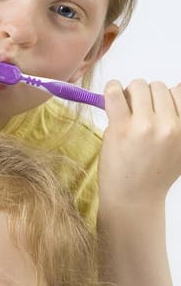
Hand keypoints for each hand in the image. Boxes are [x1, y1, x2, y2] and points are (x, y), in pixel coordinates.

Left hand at [100, 79, 180, 206]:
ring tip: (126, 111)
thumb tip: (174, 89)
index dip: (165, 98)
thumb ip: (178, 122)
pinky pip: (115, 92)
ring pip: (139, 86)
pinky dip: (112, 89)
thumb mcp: (180, 149)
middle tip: (138, 113)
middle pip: (158, 87)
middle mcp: (170, 126)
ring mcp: (145, 126)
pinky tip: (111, 96)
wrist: (134, 199)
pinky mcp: (121, 128)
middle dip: (146, 96)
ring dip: (130, 94)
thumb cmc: (154, 174)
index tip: (156, 109)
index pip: (179, 92)